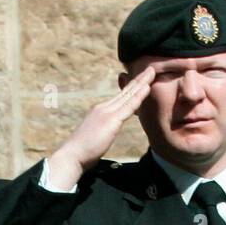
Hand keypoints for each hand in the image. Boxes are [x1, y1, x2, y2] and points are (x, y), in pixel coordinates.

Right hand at [45, 66, 154, 189]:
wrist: (72, 155)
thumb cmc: (81, 153)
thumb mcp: (95, 139)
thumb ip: (102, 133)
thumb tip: (104, 136)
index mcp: (100, 112)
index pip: (120, 98)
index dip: (131, 88)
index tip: (141, 81)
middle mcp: (104, 108)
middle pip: (125, 92)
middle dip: (139, 79)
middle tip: (151, 68)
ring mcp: (107, 112)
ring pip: (129, 94)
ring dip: (142, 82)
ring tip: (153, 71)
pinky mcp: (111, 120)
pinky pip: (129, 106)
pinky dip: (139, 96)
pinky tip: (147, 87)